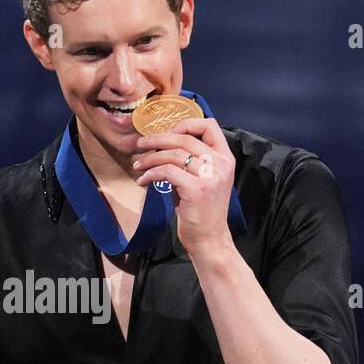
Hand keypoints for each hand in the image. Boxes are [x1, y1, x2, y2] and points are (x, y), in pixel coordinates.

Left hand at [132, 117, 237, 256]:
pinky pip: (167, 171)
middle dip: (157, 139)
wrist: (209, 239)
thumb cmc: (202, 210)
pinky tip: (143, 181)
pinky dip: (151, 174)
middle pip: (184, 138)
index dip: (185, 124)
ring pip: (173, 154)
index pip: (209, 125)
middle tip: (140, 145)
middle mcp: (221, 163)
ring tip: (138, 166)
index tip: (166, 133)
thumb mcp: (203, 180)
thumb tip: (162, 144)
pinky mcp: (197, 189)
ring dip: (150, 158)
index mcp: (225, 158)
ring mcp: (210, 176)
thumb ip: (191, 161)